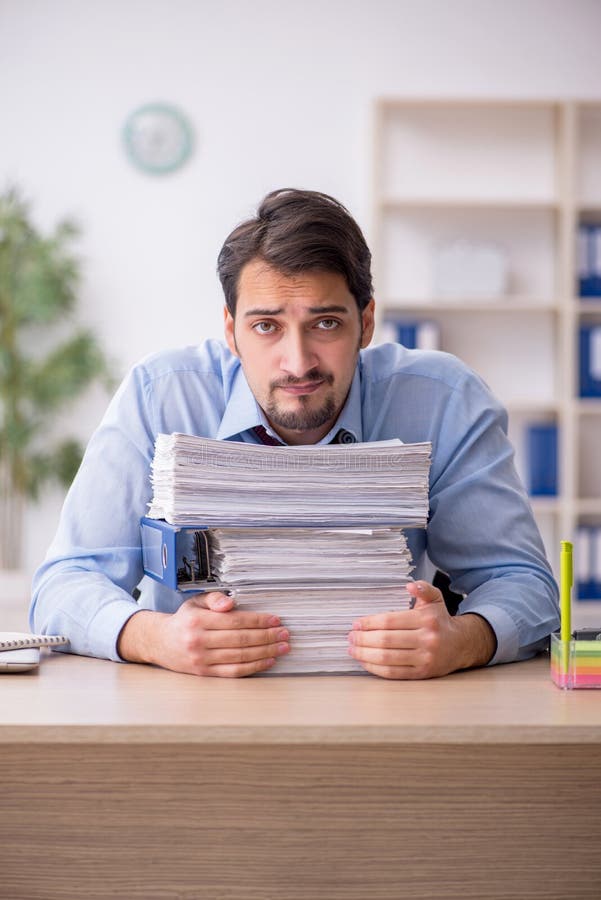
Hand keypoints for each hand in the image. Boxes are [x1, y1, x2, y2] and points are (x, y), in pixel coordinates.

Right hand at [117, 591, 289, 676]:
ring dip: (265, 653)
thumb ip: (215, 599)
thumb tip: (231, 603)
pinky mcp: (204, 674)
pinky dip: (253, 667)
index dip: (258, 620)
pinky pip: (233, 672)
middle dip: (266, 637)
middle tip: (285, 634)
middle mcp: (198, 641)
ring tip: (282, 648)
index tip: (276, 620)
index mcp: (197, 620)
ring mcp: (201, 660)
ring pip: (239, 657)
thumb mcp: (195, 602)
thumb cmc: (184, 620)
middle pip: (240, 640)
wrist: (159, 642)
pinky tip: (268, 661)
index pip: (234, 621)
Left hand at [347, 580, 495, 679]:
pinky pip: (394, 673)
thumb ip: (424, 589)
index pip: (390, 621)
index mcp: (427, 619)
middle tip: (350, 637)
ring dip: (365, 655)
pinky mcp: (422, 673)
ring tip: (353, 650)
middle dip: (363, 639)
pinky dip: (376, 668)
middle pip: (386, 640)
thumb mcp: (435, 599)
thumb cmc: (440, 620)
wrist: (461, 645)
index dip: (369, 623)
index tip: (356, 624)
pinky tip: (365, 662)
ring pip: (388, 658)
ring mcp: (425, 658)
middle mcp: (427, 639)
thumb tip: (410, 586)